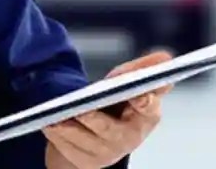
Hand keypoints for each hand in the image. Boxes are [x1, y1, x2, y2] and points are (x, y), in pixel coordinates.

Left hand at [43, 51, 172, 167]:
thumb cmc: (114, 104)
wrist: (92, 134)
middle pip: (111, 130)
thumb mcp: (124, 83)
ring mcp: (107, 153)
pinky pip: (70, 151)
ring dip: (69, 129)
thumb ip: (140, 70)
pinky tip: (49, 125)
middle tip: (82, 108)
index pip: (149, 109)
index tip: (139, 95)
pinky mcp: (86, 163)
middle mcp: (129, 138)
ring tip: (55, 117)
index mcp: (145, 116)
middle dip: (95, 119)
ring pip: (86, 142)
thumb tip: (166, 58)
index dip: (145, 102)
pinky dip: (58, 138)